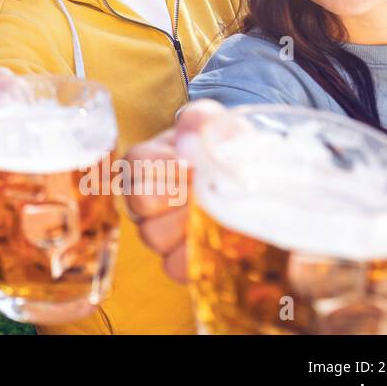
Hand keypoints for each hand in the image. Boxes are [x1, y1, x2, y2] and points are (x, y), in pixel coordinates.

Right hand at [124, 98, 227, 283]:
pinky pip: (174, 267)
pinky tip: (217, 239)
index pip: (134, 163)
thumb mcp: (216, 123)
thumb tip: (186, 138)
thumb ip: (200, 119)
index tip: (189, 164)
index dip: (162, 166)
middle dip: (177, 195)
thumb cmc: (226, 148)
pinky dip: (197, 255)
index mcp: (145, 162)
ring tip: (215, 211)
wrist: (252, 181)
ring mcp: (158, 231)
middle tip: (204, 189)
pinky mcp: (178, 261)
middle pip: (139, 203)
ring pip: (153, 236)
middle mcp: (143, 198)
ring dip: (188, 223)